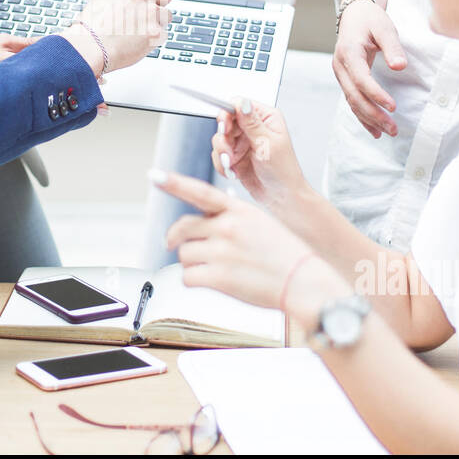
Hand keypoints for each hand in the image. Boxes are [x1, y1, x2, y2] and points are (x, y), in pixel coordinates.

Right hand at [60, 0, 172, 75]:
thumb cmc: (91, 28)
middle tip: (147, 18)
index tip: (146, 5)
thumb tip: (135, 3)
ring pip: (165, 17)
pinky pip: (162, 36)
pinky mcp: (157, 31)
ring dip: (156, 25)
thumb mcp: (103, 0)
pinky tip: (136, 44)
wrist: (89, 46)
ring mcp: (151, 12)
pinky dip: (152, 41)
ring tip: (136, 34)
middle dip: (159, 6)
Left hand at [154, 170, 337, 311]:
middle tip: (173, 244)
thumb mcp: (260, 223)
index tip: (154, 175)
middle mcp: (228, 227)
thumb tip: (203, 226)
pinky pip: (188, 277)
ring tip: (215, 269)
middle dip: (176, 238)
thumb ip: (231, 219)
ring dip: (193, 263)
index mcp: (238, 211)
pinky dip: (195, 282)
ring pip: (184, 255)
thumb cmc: (285, 256)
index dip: (174, 183)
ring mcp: (222, 251)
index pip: (200, 192)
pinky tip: (213, 283)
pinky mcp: (218, 277)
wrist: (304, 282)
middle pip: (183, 227)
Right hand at [210, 99, 310, 211]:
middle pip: (225, 122)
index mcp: (265, 118)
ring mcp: (242, 142)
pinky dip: (223, 165)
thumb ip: (251, 123)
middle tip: (228, 153)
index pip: (239, 105)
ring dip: (223, 154)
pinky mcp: (235, 156)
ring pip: (219, 140)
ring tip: (232, 165)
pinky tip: (234, 172)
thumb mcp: (267, 144)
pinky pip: (218, 155)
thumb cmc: (283, 171)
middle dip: (224, 140)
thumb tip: (243, 103)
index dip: (227, 114)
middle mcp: (253, 128)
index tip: (224, 127)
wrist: (281, 197)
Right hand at [332, 0, 406, 137]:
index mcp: (349, 52)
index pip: (361, 79)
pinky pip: (352, 101)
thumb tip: (400, 67)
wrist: (354, 14)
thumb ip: (392, 47)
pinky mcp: (345, 80)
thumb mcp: (384, 27)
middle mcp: (340, 66)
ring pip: (352, 102)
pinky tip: (374, 130)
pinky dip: (363, 117)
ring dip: (369, 119)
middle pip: (354, 96)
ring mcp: (340, 74)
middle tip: (393, 129)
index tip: (393, 106)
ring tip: (389, 132)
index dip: (376, 94)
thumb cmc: (371, 20)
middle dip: (374, 114)